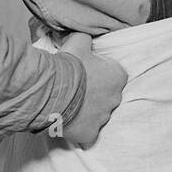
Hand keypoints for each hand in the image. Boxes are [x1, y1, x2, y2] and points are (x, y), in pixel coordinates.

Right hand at [58, 32, 126, 146]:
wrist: (52, 88)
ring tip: (68, 105)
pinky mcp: (89, 133)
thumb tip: (86, 38)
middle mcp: (115, 98)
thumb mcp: (79, 40)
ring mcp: (103, 118)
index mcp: (118, 76)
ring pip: (97, 115)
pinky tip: (68, 122)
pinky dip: (79, 130)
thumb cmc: (68, 64)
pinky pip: (86, 134)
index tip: (84, 75)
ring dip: (85, 112)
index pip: (113, 76)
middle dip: (93, 94)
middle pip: (106, 96)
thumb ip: (87, 39)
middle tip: (75, 91)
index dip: (98, 74)